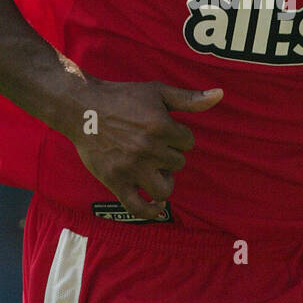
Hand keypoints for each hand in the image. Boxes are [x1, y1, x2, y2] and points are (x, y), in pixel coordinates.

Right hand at [68, 81, 222, 219]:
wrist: (82, 107)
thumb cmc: (122, 97)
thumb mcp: (157, 91)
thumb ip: (189, 98)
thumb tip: (220, 95)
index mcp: (160, 126)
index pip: (188, 142)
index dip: (178, 136)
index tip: (162, 129)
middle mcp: (148, 148)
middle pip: (178, 163)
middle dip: (169, 154)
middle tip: (152, 145)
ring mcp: (131, 167)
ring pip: (164, 187)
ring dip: (164, 180)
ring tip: (154, 169)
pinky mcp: (115, 181)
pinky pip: (137, 207)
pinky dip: (149, 211)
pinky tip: (156, 206)